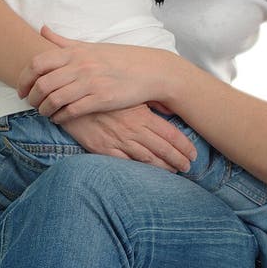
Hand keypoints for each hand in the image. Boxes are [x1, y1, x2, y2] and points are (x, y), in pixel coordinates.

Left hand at [17, 25, 171, 121]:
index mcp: (75, 52)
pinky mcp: (100, 99)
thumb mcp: (89, 46)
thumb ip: (63, 42)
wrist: (148, 70)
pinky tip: (60, 118)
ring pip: (54, 99)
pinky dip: (60, 117)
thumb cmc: (118, 58)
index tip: (22, 89)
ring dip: (44, 110)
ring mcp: (90, 83)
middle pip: (42, 83)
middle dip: (31, 97)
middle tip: (31, 103)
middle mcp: (80, 66)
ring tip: (44, 112)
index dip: (24, 78)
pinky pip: (71, 111)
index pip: (38, 63)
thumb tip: (42, 29)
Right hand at [60, 104, 196, 172]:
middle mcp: (133, 129)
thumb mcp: (128, 93)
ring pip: (148, 160)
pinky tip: (148, 175)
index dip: (184, 146)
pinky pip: (126, 164)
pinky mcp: (104, 150)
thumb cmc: (103, 92)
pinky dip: (140, 171)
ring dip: (164, 167)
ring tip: (175, 171)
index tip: (193, 153)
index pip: (170, 134)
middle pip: (163, 149)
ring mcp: (119, 141)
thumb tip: (169, 109)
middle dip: (179, 160)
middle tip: (188, 166)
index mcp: (141, 114)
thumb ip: (150, 101)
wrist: (72, 98)